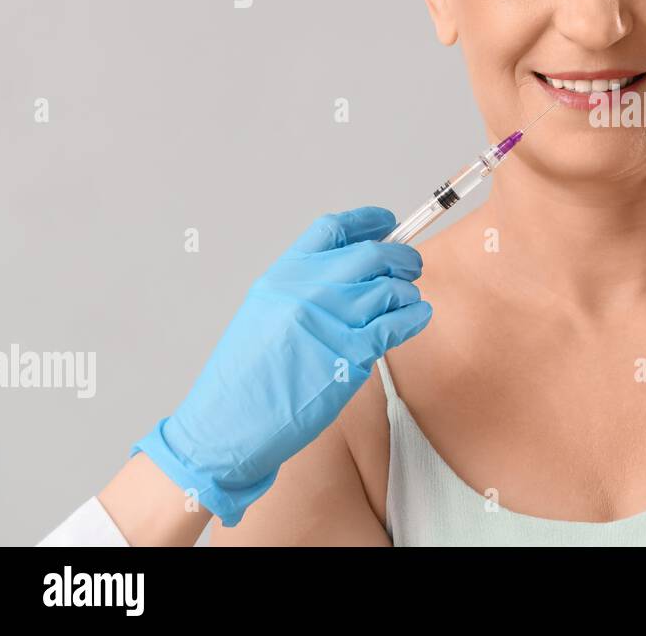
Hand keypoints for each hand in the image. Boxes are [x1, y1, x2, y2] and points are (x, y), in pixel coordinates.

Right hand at [130, 206, 431, 526]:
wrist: (227, 424)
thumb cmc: (245, 377)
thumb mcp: (263, 313)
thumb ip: (303, 288)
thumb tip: (352, 272)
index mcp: (283, 276)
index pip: (332, 229)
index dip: (366, 221)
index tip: (388, 221)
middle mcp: (308, 290)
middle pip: (372, 254)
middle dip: (401, 257)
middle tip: (411, 266)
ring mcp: (330, 320)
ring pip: (391, 288)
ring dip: (407, 292)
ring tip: (408, 301)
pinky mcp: (350, 354)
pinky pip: (398, 323)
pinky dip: (415, 316)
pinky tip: (418, 317)